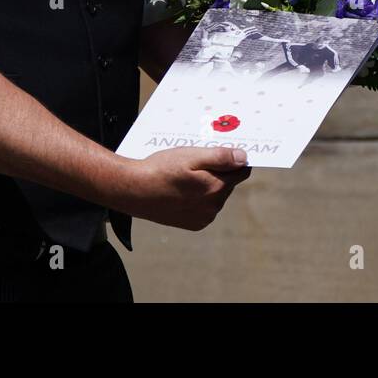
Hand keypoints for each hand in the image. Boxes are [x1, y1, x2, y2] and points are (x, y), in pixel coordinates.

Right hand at [110, 146, 251, 230]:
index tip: (223, 152)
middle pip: (228, 183)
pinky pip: (205, 208)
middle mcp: (213, 207)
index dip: (235, 159)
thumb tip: (244, 158)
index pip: (242, 171)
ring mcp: (203, 218)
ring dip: (209, 185)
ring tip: (185, 177)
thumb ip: (220, 158)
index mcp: (216, 188)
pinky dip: (199, 198)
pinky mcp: (194, 224)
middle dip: (219, 172)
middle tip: (196, 162)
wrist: (133, 191)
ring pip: (216, 196)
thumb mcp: (191, 156)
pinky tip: (182, 190)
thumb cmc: (160, 169)